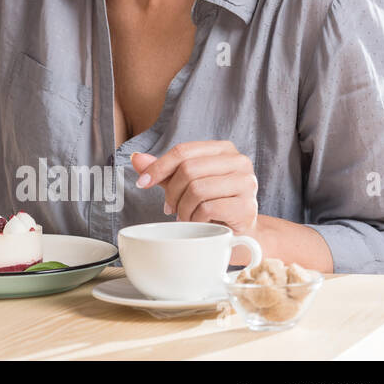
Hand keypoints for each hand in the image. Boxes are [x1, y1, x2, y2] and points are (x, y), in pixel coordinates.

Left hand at [131, 141, 259, 235]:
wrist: (240, 234)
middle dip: (171, 192)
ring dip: (183, 208)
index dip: (158, 167)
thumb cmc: (212, 204)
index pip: (183, 151)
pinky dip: (196, 219)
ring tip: (184, 216)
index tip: (142, 182)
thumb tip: (136, 158)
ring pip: (197, 189)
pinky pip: (208, 209)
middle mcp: (239, 162)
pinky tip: (198, 223)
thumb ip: (163, 170)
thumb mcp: (185, 183)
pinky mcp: (247, 207)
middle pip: (188, 169)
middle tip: (170, 207)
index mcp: (223, 149)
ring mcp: (247, 183)